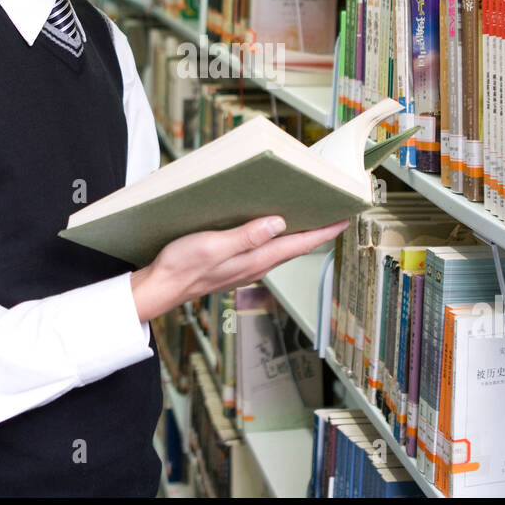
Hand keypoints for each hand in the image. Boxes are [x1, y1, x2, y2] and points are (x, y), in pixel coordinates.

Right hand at [130, 216, 347, 323]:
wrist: (160, 288)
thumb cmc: (181, 267)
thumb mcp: (213, 245)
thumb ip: (247, 236)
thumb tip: (279, 223)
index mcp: (255, 259)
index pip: (298, 244)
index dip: (323, 232)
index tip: (344, 219)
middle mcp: (255, 266)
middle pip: (295, 248)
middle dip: (317, 233)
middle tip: (335, 215)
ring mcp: (245, 268)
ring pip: (281, 250)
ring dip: (299, 236)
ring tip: (311, 220)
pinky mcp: (234, 266)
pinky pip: (265, 251)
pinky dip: (278, 240)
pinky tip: (273, 231)